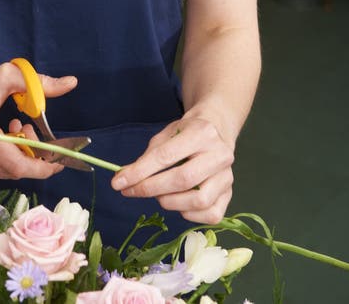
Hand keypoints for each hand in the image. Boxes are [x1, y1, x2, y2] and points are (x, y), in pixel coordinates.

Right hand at [0, 61, 77, 183]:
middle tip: (29, 129)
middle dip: (29, 154)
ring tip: (10, 130)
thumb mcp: (7, 76)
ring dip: (14, 157)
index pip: (15, 163)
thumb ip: (39, 83)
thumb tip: (71, 83)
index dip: (40, 166)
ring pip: (0, 173)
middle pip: (11, 169)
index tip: (58, 161)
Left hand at [110, 115, 234, 223]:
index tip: (118, 182)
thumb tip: (123, 180)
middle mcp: (219, 154)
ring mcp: (227, 176)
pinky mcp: (230, 194)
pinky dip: (189, 214)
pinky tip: (178, 203)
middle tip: (132, 191)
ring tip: (158, 195)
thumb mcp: (165, 136)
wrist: (216, 132)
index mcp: (201, 133)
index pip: (166, 156)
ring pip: (198, 200)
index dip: (140, 172)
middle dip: (151, 188)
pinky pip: (210, 215)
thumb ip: (146, 158)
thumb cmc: (187, 134)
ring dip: (170, 202)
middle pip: (183, 179)